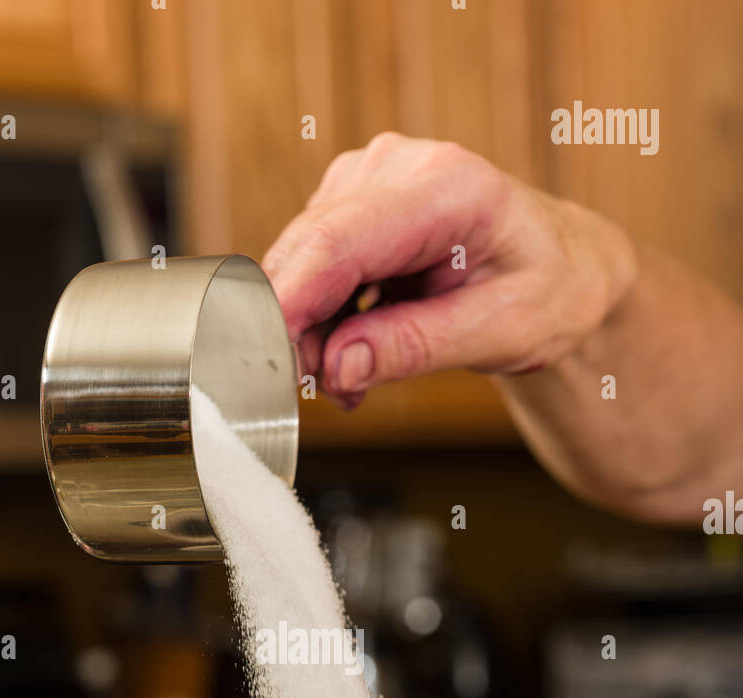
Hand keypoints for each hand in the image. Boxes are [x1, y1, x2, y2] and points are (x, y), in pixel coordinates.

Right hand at [262, 132, 634, 407]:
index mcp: (446, 186)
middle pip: (307, 252)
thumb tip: (339, 368)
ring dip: (312, 334)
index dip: (291, 301)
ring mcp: (366, 181)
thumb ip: (414, 348)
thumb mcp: (499, 332)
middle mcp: (396, 168)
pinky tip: (355, 355)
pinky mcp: (350, 206)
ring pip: (298, 264)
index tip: (266, 357)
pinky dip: (320, 321)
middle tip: (332, 394)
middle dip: (300, 333)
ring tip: (357, 383)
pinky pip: (309, 268)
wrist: (565, 267)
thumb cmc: (549, 290)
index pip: (339, 241)